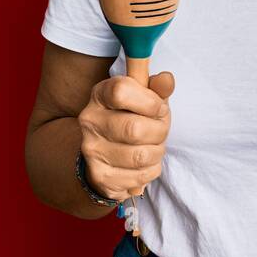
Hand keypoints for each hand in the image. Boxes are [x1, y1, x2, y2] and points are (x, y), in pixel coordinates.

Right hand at [78, 71, 174, 201]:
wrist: (108, 152)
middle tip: (160, 130)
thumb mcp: (145, 97)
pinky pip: (140, 176)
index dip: (149, 101)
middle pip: (134, 129)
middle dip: (159, 131)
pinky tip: (145, 163)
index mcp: (101, 95)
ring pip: (140, 156)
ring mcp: (92, 150)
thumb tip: (166, 79)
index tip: (158, 107)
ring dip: (157, 152)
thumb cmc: (132, 118)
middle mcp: (90, 121)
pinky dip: (151, 170)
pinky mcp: (100, 176)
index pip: (121, 91)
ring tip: (153, 147)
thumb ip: (157, 88)